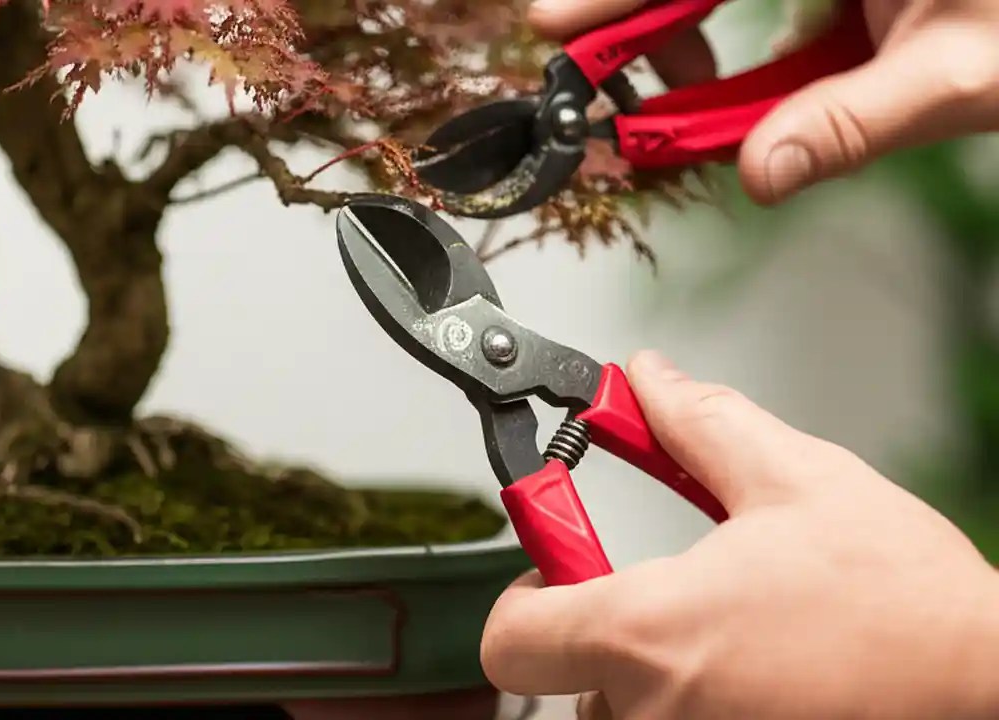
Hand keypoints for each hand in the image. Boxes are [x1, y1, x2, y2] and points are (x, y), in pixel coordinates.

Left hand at [479, 350, 998, 718]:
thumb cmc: (907, 605)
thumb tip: (650, 382)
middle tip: (663, 598)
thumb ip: (699, 426)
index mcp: (651, 634)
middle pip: (563, 677)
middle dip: (600, 633)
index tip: (561, 564)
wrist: (990, 686)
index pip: (509, 638)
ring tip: (729, 640)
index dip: (525, 594)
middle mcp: (656, 714)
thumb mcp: (795, 481)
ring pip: (617, 715)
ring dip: (650, 678)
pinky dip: (689, 708)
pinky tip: (752, 676)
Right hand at [526, 0, 998, 202]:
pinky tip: (768, 75)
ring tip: (711, 102)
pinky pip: (771, 2)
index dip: (614, 0)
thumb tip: (763, 169)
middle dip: (654, 30)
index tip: (555, 29)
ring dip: (700, 41)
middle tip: (628, 92)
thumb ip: (851, 123)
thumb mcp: (963, 74)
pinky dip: (751, 38)